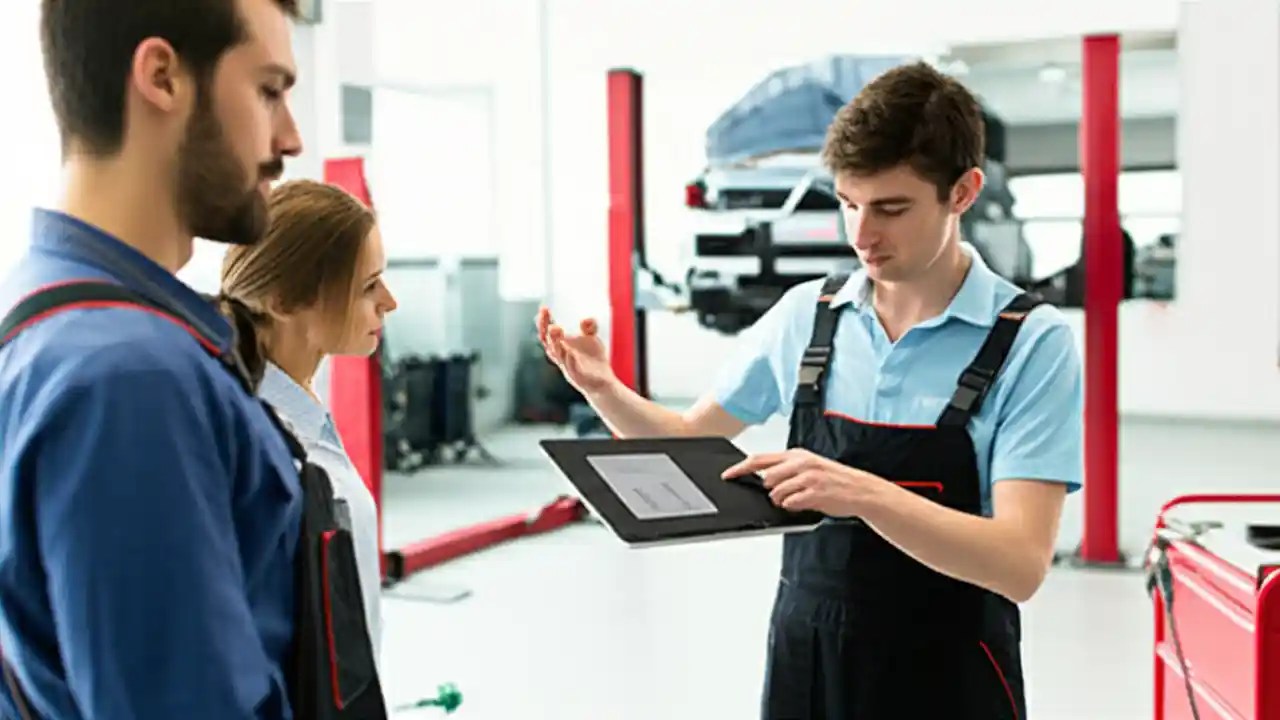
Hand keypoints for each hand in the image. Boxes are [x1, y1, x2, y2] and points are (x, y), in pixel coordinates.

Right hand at [535, 306, 615, 393]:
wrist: (603, 384)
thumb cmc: (593, 361)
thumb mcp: (591, 341)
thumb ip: (588, 328)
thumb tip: (585, 319)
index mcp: (561, 347)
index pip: (547, 334)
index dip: (543, 322)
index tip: (544, 308)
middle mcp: (561, 357)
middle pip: (547, 343)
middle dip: (545, 329)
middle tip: (545, 316)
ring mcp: (568, 367)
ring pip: (558, 355)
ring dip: (555, 341)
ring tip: (555, 327)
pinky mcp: (578, 376)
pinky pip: (572, 367)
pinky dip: (570, 359)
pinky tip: (571, 351)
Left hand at [721, 448, 882, 516]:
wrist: (861, 489)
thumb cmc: (834, 480)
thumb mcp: (809, 467)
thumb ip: (786, 470)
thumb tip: (763, 479)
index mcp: (796, 455)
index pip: (760, 459)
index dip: (740, 468)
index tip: (727, 475)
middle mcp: (801, 463)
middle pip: (766, 478)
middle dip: (768, 490)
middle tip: (783, 494)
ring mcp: (808, 477)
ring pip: (776, 492)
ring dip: (781, 500)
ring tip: (797, 499)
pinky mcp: (815, 492)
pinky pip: (790, 502)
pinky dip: (792, 506)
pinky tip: (802, 503)